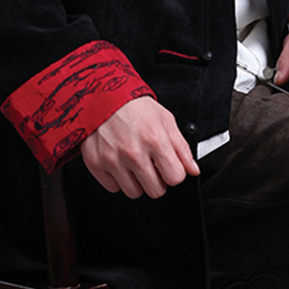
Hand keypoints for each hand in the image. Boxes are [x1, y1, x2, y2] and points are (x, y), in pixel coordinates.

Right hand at [80, 96, 200, 198]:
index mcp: (154, 140)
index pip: (175, 178)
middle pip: (156, 191)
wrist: (101, 96)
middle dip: (157, 180)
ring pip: (134, 193)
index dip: (174, 172)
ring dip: (137, 182)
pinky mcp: (95, 164)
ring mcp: (112, 160)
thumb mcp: (165, 119)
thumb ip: (181, 147)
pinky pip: (113, 187)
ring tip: (134, 163)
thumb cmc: (133, 105)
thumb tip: (192, 169)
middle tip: (151, 165)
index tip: (169, 166)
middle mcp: (133, 153)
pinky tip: (119, 162)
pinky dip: (117, 179)